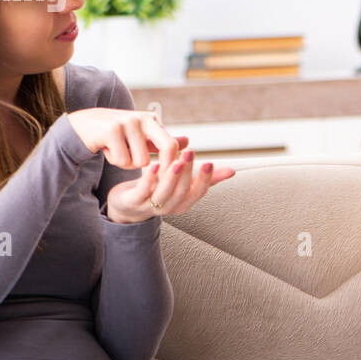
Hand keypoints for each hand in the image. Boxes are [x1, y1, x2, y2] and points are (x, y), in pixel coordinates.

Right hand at [67, 108, 184, 169]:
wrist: (83, 126)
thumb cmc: (116, 134)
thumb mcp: (140, 136)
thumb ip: (161, 141)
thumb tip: (187, 141)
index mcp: (152, 121)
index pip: (173, 145)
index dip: (172, 165)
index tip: (167, 179)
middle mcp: (143, 119)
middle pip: (167, 148)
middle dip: (162, 167)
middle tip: (147, 174)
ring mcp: (128, 122)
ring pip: (141, 161)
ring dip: (129, 163)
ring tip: (118, 152)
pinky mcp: (112, 130)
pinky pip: (123, 160)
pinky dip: (115, 161)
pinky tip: (107, 150)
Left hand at [105, 148, 235, 223]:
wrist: (128, 205)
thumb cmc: (160, 190)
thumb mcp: (184, 184)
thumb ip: (206, 178)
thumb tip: (232, 171)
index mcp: (184, 203)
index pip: (198, 192)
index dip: (205, 179)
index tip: (209, 162)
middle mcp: (170, 207)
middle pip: (181, 191)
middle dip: (187, 172)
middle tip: (190, 152)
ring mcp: (151, 206)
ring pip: (164, 193)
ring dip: (171, 177)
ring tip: (177, 160)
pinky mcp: (133, 202)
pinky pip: (142, 191)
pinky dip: (149, 178)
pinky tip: (154, 164)